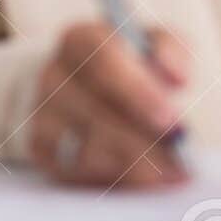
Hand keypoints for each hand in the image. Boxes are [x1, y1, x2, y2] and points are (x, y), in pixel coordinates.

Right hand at [28, 22, 189, 187]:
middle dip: (142, 141)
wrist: (82, 81)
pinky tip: (142, 181)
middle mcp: (53, 75)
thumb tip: (177, 78)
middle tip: (179, 162)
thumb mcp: (154, 43)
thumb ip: (172, 52)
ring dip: (132, 167)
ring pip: (85, 148)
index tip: (171, 117)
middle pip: (96, 113)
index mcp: (81, 39)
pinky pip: (74, 172)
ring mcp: (42, 114)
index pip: (105, 62)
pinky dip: (112, 179)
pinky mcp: (41, 148)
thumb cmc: (129, 62)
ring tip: (170, 175)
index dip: (139, 92)